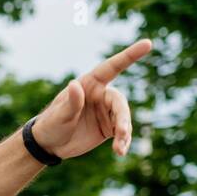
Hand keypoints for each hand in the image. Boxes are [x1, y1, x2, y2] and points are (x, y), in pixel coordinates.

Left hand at [30, 39, 151, 158]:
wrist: (49, 145)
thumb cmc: (51, 124)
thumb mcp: (59, 115)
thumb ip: (71, 102)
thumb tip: (75, 84)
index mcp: (90, 84)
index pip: (112, 67)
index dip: (130, 55)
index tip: (148, 43)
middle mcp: (102, 95)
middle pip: (120, 103)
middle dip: (123, 118)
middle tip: (121, 133)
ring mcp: (107, 112)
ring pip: (123, 120)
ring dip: (124, 134)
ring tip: (119, 149)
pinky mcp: (109, 127)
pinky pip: (121, 133)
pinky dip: (122, 142)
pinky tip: (120, 152)